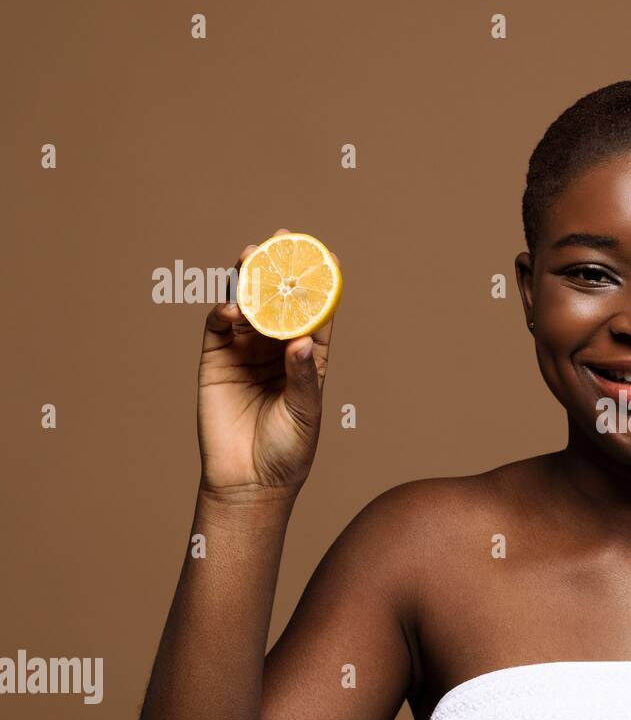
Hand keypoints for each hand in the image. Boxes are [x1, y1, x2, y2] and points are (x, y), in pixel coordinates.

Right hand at [196, 229, 336, 503]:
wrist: (249, 480)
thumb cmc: (288, 449)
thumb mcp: (305, 413)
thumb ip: (302, 377)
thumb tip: (303, 340)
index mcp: (310, 357)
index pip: (316, 313)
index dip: (319, 283)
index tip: (324, 254)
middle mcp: (278, 348)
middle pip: (279, 300)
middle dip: (280, 269)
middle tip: (281, 239)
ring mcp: (246, 351)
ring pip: (249, 306)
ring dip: (249, 280)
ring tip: (250, 256)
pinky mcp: (217, 360)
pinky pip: (219, 327)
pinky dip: (223, 311)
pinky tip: (231, 307)